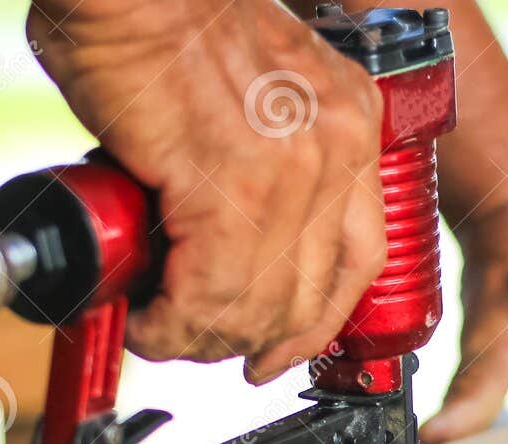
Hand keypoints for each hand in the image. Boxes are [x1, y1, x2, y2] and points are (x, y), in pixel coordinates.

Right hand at [30, 0, 385, 380]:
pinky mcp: (232, 183)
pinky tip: (147, 322)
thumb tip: (217, 243)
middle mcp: (336, 145)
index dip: (314, 321)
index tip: (278, 347)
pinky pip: (209, 294)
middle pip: (312, 296)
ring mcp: (292, 167)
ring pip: (261, 307)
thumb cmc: (157, 13)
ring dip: (203, 338)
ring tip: (162, 332)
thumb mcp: (247, 90)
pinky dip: (171, 325)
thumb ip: (256, 164)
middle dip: (252, 341)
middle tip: (201, 345)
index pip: (359, 259)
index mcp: (349, 121)